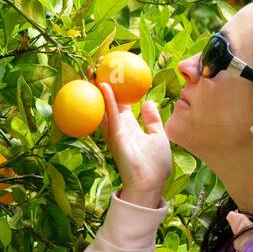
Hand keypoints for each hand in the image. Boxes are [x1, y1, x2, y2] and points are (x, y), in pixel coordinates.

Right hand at [98, 81, 171, 203]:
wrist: (151, 184)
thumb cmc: (155, 165)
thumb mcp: (158, 137)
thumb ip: (152, 120)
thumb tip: (147, 103)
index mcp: (129, 127)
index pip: (119, 104)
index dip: (116, 89)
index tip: (114, 74)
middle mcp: (118, 127)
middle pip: (107, 102)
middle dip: (101, 85)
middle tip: (97, 66)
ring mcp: (115, 132)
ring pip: (104, 106)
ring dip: (99, 88)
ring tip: (94, 70)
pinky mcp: (116, 136)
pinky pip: (110, 115)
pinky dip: (107, 100)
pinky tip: (105, 86)